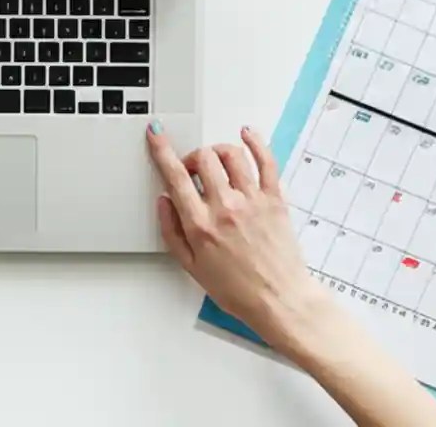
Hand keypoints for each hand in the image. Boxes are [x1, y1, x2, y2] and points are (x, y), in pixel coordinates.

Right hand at [146, 122, 331, 352]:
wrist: (279, 301)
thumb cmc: (237, 289)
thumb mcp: (191, 266)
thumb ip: (172, 231)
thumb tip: (163, 201)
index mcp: (200, 225)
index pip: (175, 176)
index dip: (161, 150)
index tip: (156, 134)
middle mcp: (225, 207)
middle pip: (203, 158)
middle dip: (192, 157)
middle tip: (193, 170)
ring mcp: (252, 201)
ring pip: (231, 154)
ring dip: (217, 150)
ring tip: (215, 161)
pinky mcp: (274, 200)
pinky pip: (266, 161)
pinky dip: (256, 142)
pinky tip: (247, 135)